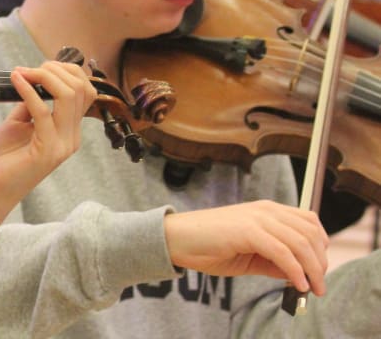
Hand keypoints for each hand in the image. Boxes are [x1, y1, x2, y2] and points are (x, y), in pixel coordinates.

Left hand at [0, 62, 94, 221]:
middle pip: (81, 88)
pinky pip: (43, 111)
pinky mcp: (45, 151)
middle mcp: (71, 138)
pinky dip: (28, 90)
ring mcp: (61, 146)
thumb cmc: (1, 161)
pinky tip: (14, 80)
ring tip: (22, 73)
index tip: (38, 67)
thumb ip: (30, 105)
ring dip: (43, 76)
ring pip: (68, 96)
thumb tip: (32, 81)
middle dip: (55, 69)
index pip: (85, 91)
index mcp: (68, 132)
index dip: (65, 71)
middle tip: (28, 69)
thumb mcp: (18, 125)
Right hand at [164, 201, 327, 294]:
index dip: (320, 244)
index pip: (308, 221)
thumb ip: (274, 261)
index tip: (319, 267)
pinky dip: (295, 271)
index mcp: (266, 210)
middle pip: (310, 232)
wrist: (177, 240)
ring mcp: (257, 218)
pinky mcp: (248, 231)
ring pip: (300, 242)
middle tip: (319, 284)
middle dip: (320, 261)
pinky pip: (283, 253)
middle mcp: (265, 210)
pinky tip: (297, 285)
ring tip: (312, 289)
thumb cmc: (209, 246)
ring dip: (313, 269)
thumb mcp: (249, 255)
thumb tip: (298, 275)